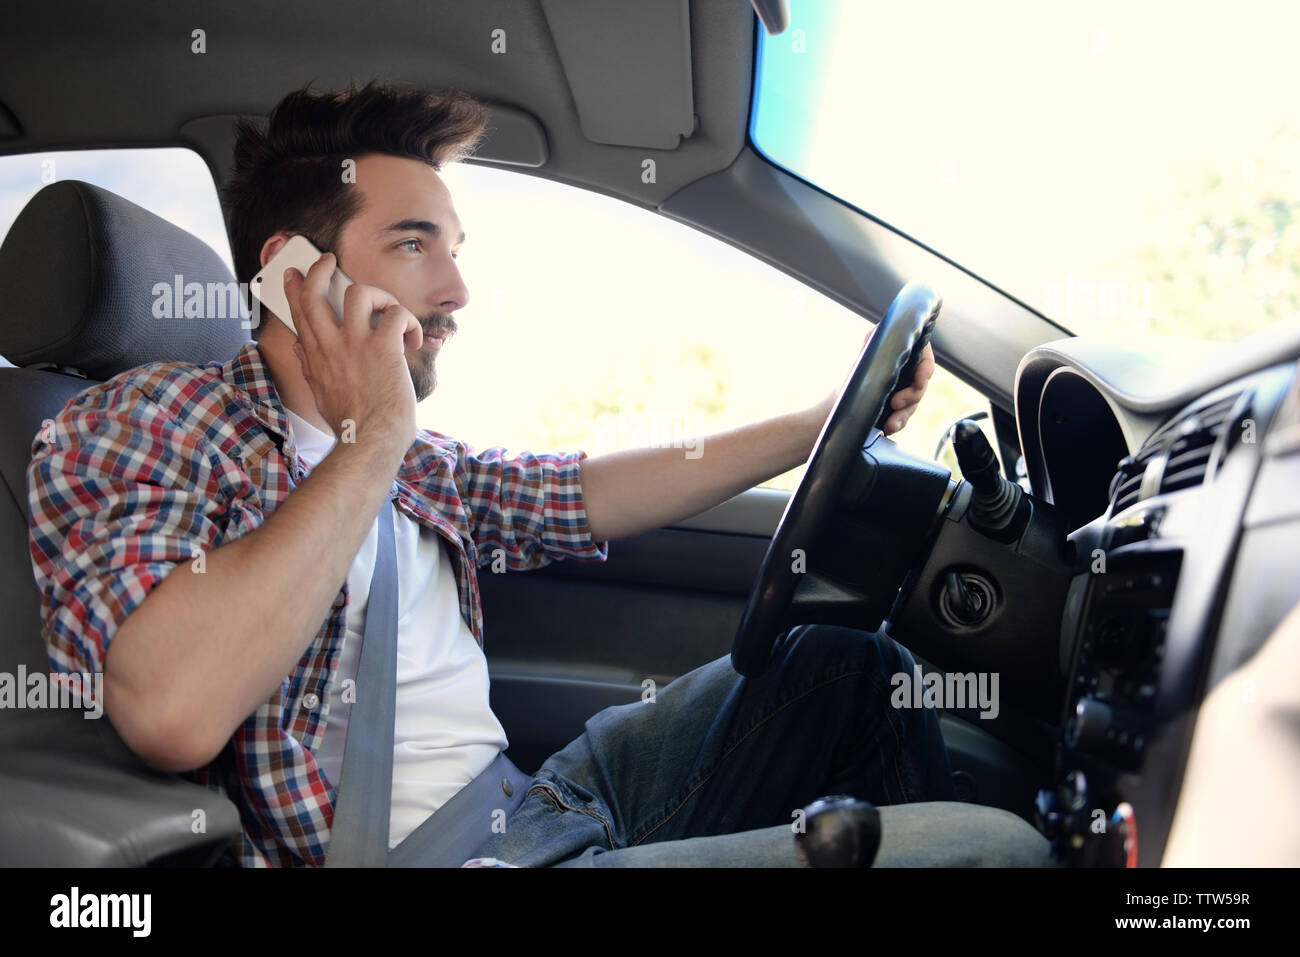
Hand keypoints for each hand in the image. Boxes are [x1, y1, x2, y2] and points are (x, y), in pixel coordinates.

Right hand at [283, 252, 423, 458]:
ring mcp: (356, 343)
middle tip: (329, 260)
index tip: (294, 273)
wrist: (368, 441)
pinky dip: (408, 321)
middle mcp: (330, 344)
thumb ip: (309, 365)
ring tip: (390, 310)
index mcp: (315, 355)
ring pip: (359, 292)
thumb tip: (298, 345)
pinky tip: (414, 339)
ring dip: (378, 295)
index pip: (298, 312)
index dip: (294, 287)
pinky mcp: (383, 347)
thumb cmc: (350, 423)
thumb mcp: (318, 392)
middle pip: (315, 291)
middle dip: (320, 269)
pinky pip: (396, 314)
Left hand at [814, 331, 935, 435]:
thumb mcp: (861, 358)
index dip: (926, 368)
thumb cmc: (844, 385)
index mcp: (894, 354)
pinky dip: (899, 423)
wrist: (829, 415)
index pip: (923, 355)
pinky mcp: (895, 409)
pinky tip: (889, 427)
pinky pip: (906, 416)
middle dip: (912, 395)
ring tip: (891, 422)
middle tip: (896, 403)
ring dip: (904, 414)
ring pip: (915, 401)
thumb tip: (886, 326)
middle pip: (922, 381)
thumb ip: (874, 341)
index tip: (919, 380)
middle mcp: (900, 370)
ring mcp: (899, 390)